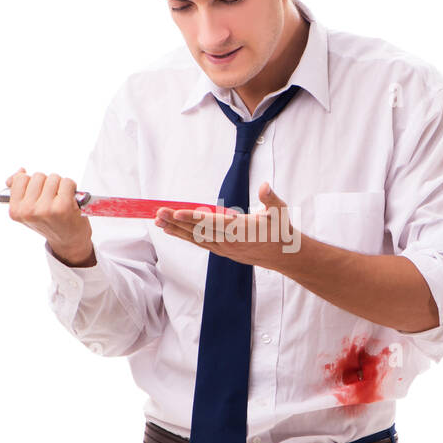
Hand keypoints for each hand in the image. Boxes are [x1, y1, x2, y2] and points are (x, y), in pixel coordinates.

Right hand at [4, 168, 93, 264]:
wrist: (68, 240)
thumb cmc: (49, 222)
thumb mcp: (27, 210)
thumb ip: (19, 189)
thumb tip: (20, 171)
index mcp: (16, 211)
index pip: (21, 179)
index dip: (33, 183)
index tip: (38, 194)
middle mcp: (29, 211)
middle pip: (38, 176)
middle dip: (47, 183)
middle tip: (51, 199)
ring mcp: (46, 208)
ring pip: (53, 177)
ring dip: (59, 185)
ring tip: (60, 199)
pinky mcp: (63, 206)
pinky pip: (67, 182)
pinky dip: (71, 187)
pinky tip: (70, 199)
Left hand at [154, 181, 301, 270]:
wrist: (283, 256)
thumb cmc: (280, 230)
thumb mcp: (280, 211)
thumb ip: (270, 198)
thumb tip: (265, 186)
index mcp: (241, 229)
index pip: (212, 222)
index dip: (193, 217)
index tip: (177, 212)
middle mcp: (229, 241)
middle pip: (198, 231)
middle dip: (177, 222)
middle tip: (158, 213)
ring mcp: (224, 248)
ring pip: (196, 238)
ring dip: (176, 230)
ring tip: (158, 222)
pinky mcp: (222, 251)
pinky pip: (200, 243)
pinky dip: (184, 236)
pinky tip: (172, 231)